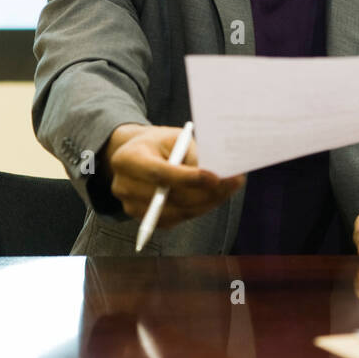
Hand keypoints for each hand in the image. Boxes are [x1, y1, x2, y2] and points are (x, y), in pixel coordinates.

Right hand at [105, 124, 244, 227]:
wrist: (137, 156)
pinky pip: (177, 219)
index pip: (159, 173)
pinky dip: (199, 209)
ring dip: (207, 202)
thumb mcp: (174, 138)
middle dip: (206, 192)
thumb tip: (219, 172)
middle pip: (170, 197)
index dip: (189, 178)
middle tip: (234, 182)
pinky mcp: (144, 219)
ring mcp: (131, 206)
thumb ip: (192, 154)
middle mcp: (124, 186)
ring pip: (177, 212)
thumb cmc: (160, 143)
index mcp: (128, 159)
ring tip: (229, 188)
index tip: (216, 177)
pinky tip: (215, 197)